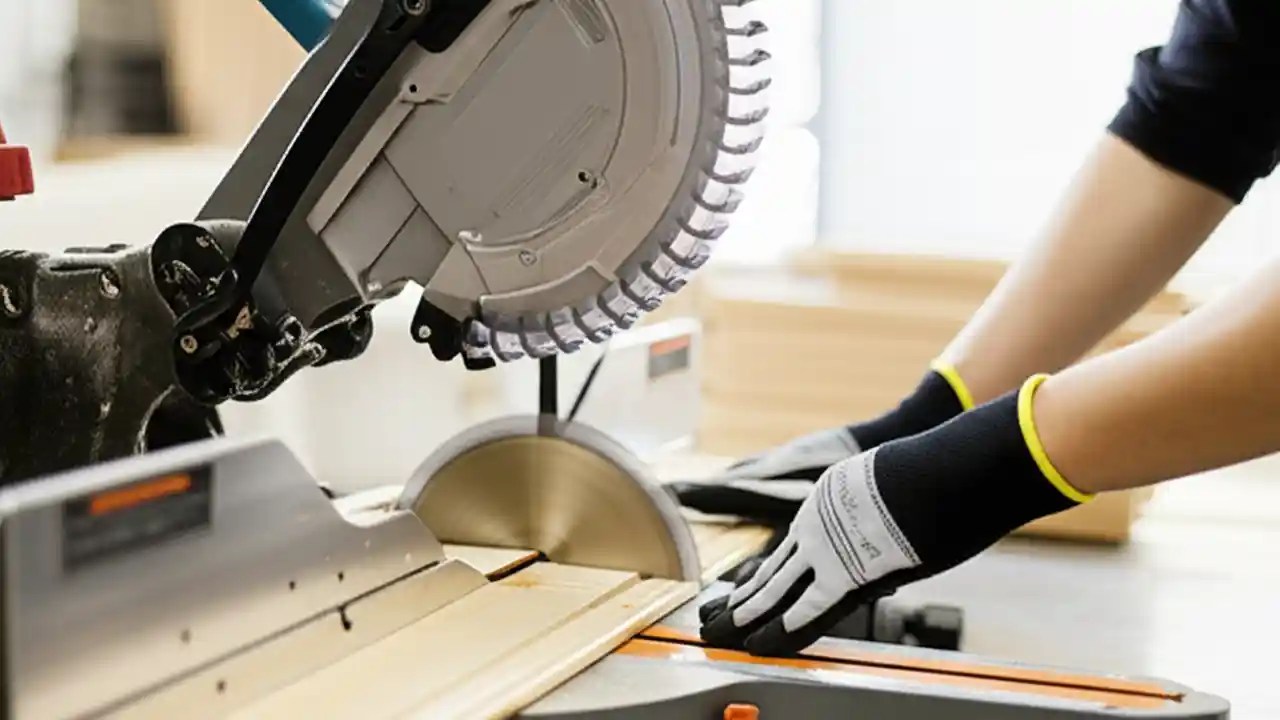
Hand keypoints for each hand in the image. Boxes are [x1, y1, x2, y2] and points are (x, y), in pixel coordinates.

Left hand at [699, 378, 1088, 655]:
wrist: (932, 470)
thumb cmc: (923, 474)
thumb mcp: (881, 484)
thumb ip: (869, 511)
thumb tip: (877, 532)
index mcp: (825, 504)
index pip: (786, 546)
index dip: (762, 571)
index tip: (741, 587)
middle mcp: (815, 526)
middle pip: (772, 568)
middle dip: (743, 596)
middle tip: (716, 615)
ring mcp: (825, 549)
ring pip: (778, 587)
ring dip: (750, 613)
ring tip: (724, 631)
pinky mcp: (844, 573)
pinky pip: (811, 606)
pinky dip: (787, 626)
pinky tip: (765, 640)